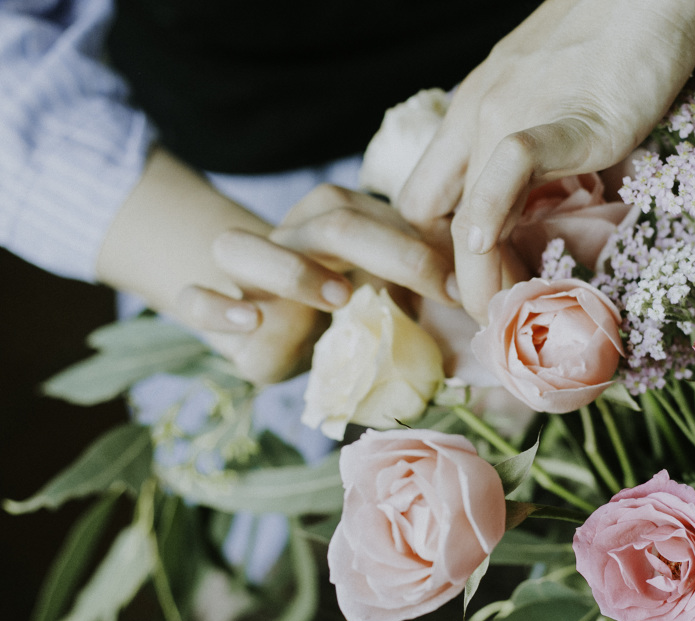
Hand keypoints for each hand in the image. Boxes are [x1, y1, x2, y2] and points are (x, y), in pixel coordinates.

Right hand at [99, 148, 457, 384]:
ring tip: (339, 299)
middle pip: (328, 222)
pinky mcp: (210, 307)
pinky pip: (195, 299)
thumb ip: (424, 283)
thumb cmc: (336, 301)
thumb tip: (489, 287)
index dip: (421, 250)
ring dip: (293, 269)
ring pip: (243, 245)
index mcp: (334, 221)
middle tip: (430, 286)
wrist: (259, 315)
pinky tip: (250, 319)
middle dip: (387, 251)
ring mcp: (244, 269)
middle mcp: (289, 235)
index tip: (462, 292)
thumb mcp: (385, 289)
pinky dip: (215, 305)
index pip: (376, 218)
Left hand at [397, 0, 694, 322]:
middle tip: (488, 305)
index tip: (476, 283)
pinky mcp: (560, 117)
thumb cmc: (615, 42)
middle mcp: (476, 112)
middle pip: (426, 212)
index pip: (426, 195)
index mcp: (473, 109)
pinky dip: (495, 215)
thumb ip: (537, 154)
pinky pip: (509, 169)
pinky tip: (500, 249)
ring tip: (502, 308)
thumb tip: (544, 209)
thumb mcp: (554, 102)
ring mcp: (510, 112)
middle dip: (448, 269)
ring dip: (477, 274)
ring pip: (464, 212)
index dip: (442, 247)